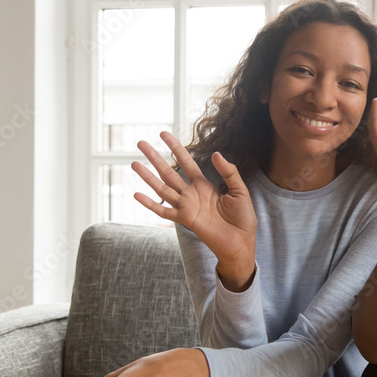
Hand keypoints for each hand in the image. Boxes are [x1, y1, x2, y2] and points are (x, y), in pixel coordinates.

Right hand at [133, 131, 256, 288]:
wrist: (242, 242)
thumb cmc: (243, 219)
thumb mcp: (240, 190)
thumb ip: (229, 172)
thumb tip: (215, 153)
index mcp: (204, 186)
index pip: (186, 162)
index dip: (176, 148)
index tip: (164, 135)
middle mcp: (192, 194)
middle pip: (169, 172)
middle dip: (155, 157)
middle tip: (141, 143)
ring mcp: (186, 207)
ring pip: (162, 188)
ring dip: (148, 176)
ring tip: (134, 163)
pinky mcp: (185, 220)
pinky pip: (164, 211)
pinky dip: (151, 204)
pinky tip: (137, 194)